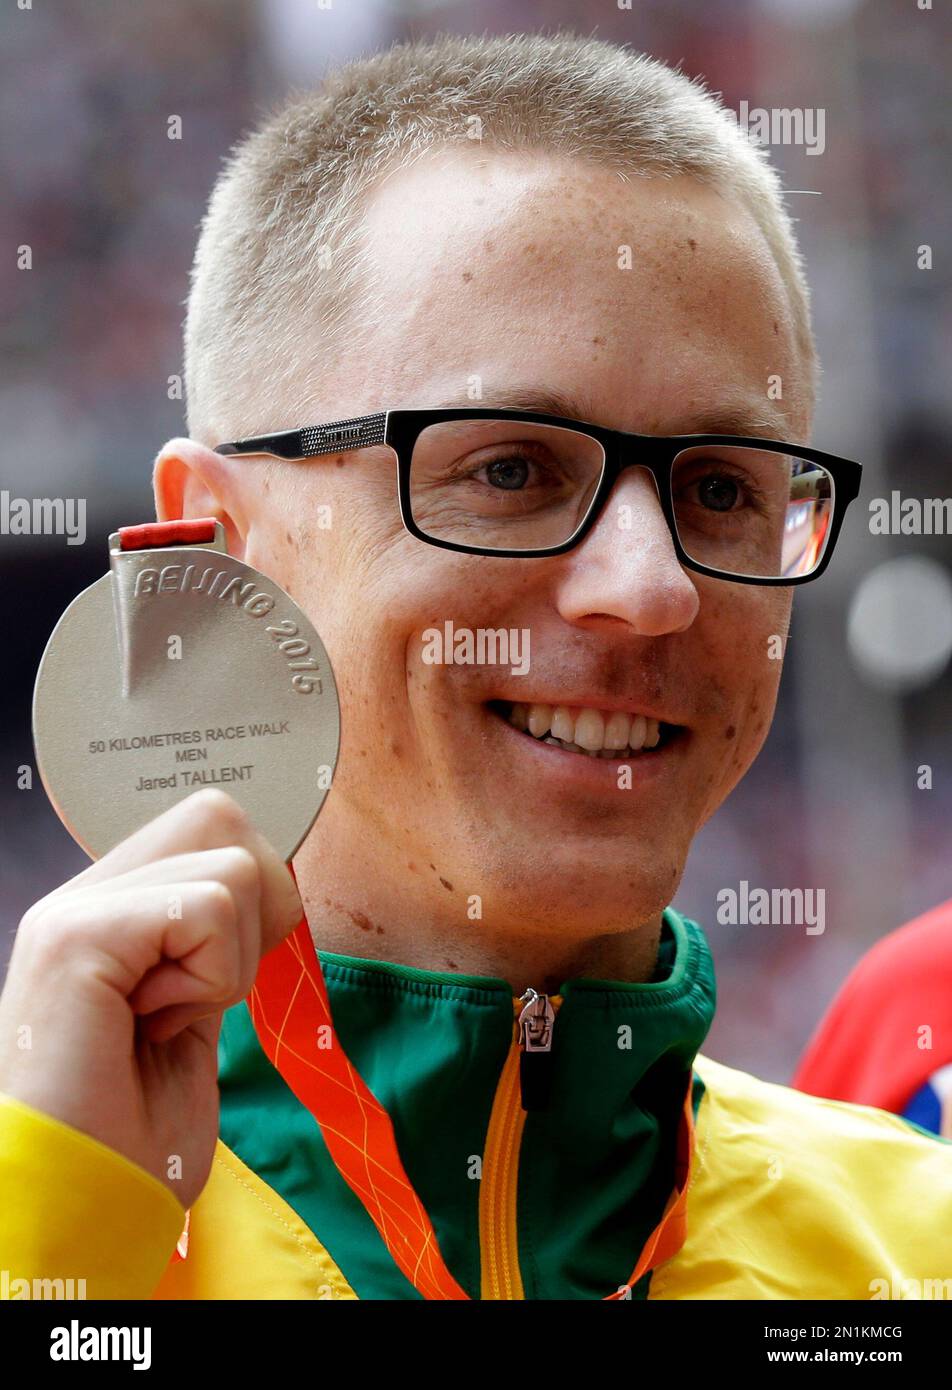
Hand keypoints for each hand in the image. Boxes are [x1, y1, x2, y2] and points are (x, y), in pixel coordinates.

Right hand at [0, 789, 301, 1206]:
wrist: (77, 1210)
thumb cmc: (133, 1137)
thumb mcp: (194, 1017)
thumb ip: (212, 947)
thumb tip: (269, 892)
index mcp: (113, 911)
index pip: (213, 826)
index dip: (253, 897)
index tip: (214, 988)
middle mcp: (86, 895)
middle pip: (222, 816)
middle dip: (255, 909)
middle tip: (206, 995)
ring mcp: (75, 908)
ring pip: (231, 864)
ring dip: (230, 961)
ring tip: (167, 1019)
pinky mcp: (76, 933)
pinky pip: (209, 909)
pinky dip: (211, 980)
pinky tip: (155, 1026)